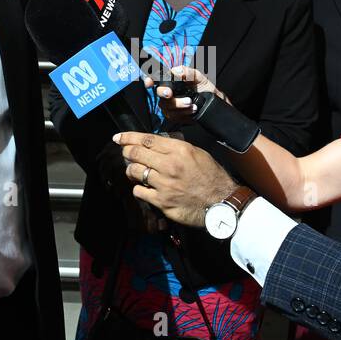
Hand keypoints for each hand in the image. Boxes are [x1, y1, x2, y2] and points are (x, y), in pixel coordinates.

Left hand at [114, 130, 238, 227]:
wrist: (221, 202)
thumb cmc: (211, 177)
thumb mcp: (198, 153)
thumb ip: (177, 146)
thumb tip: (159, 142)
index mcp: (179, 150)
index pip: (146, 140)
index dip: (129, 137)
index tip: (119, 137)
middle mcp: (169, 165)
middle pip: (136, 154)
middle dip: (126, 152)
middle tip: (125, 152)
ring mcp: (164, 184)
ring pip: (134, 172)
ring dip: (132, 171)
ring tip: (136, 171)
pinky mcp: (161, 201)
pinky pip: (139, 191)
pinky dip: (139, 189)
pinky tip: (145, 188)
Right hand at [143, 65, 228, 125]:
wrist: (213, 103)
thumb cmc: (204, 88)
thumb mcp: (198, 77)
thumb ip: (188, 72)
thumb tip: (176, 71)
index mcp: (172, 82)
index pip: (156, 80)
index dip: (149, 80)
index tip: (149, 83)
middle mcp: (169, 93)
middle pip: (159, 94)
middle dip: (166, 95)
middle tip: (174, 95)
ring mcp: (170, 105)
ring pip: (166, 107)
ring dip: (179, 105)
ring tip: (192, 104)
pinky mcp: (175, 116)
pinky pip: (173, 116)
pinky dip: (183, 113)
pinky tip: (192, 110)